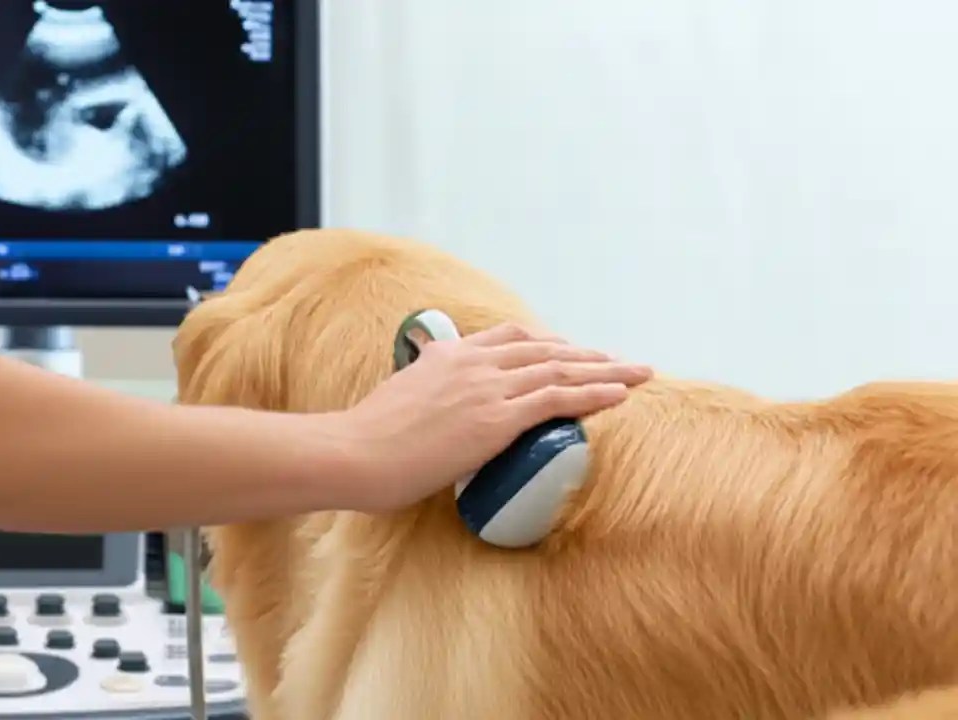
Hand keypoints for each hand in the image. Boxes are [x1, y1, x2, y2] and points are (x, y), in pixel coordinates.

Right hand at [334, 323, 651, 511]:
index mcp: (448, 354)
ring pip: (560, 371)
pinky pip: (557, 399)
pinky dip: (594, 394)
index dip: (549, 344)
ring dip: (605, 371)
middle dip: (588, 355)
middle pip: (545, 350)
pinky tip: (619, 394)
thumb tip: (424, 391)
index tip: (571, 352)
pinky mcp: (496, 419)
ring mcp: (487, 389)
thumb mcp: (398, 398)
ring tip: (638, 373)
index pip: (510, 338)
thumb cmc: (368, 439)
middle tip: (620, 361)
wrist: (355, 452)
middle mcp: (472, 363)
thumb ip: (421, 388)